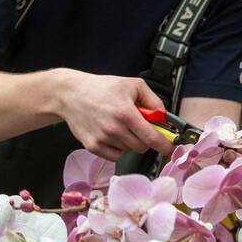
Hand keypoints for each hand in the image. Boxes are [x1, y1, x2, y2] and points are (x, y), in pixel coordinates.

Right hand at [56, 70, 174, 161]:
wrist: (70, 94)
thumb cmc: (101, 88)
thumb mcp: (133, 85)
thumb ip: (153, 101)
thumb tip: (164, 116)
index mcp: (126, 113)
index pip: (152, 138)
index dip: (165, 146)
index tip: (171, 149)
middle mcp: (114, 129)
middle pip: (142, 147)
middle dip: (145, 138)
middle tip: (138, 126)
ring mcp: (102, 139)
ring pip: (129, 150)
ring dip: (130, 141)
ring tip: (120, 125)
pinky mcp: (92, 146)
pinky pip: (115, 156)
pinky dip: (118, 148)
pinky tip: (112, 133)